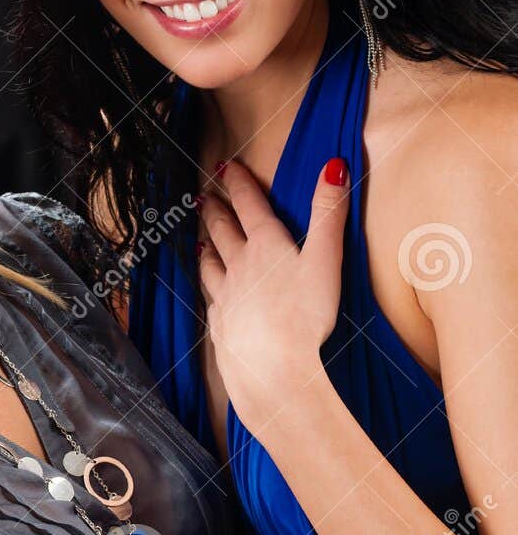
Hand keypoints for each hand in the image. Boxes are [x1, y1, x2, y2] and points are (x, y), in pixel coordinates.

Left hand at [197, 158, 349, 425]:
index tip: (226, 167)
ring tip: (202, 240)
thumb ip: (328, 214)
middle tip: (206, 197)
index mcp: (265, 246)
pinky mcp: (221, 325)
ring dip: (207, 248)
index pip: (249, 205)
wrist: (273, 368)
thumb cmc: (305, 314)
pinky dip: (210, 288)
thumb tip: (333, 166)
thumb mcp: (326, 259)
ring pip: (211, 265)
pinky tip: (212, 294)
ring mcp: (226, 297)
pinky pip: (212, 299)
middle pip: (223, 232)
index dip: (239, 183)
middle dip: (216, 211)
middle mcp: (239, 266)